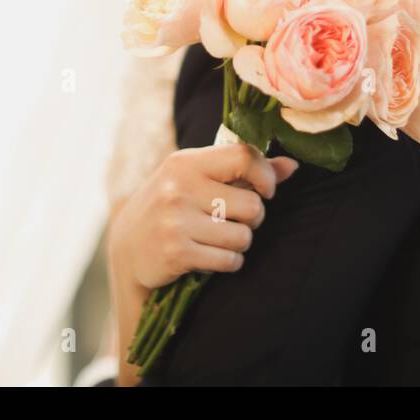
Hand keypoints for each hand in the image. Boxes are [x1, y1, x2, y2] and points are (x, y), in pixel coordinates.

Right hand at [109, 143, 298, 290]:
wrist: (127, 247)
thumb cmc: (172, 206)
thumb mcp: (198, 179)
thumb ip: (243, 171)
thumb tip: (292, 166)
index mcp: (186, 163)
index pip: (243, 157)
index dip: (266, 176)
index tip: (267, 190)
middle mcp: (179, 188)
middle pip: (251, 205)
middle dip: (253, 218)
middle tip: (233, 220)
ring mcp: (176, 221)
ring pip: (243, 237)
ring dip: (239, 243)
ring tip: (219, 239)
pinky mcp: (176, 253)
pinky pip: (229, 260)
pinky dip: (229, 262)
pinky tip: (212, 257)